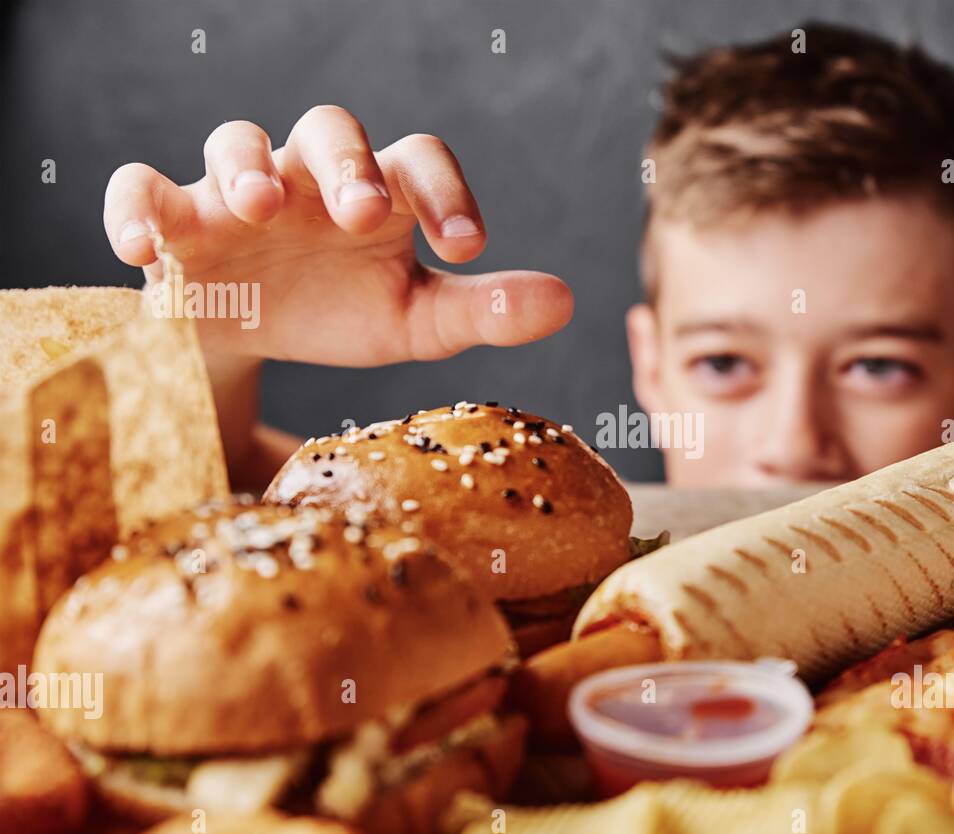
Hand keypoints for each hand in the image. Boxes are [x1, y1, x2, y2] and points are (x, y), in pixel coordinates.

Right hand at [102, 105, 573, 486]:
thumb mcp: (413, 321)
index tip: (466, 247)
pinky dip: (138, 207)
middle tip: (365, 214)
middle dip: (348, 164)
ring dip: (247, 166)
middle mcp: (312, 178)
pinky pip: (141, 186)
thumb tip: (567, 301)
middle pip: (331, 129)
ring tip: (262, 206)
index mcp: (380, 195)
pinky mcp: (172, 217)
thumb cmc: (339, 312)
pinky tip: (144, 250)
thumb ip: (481, 309)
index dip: (446, 192)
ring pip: (236, 139)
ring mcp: (236, 190)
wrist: (250, 337)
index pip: (419, 161)